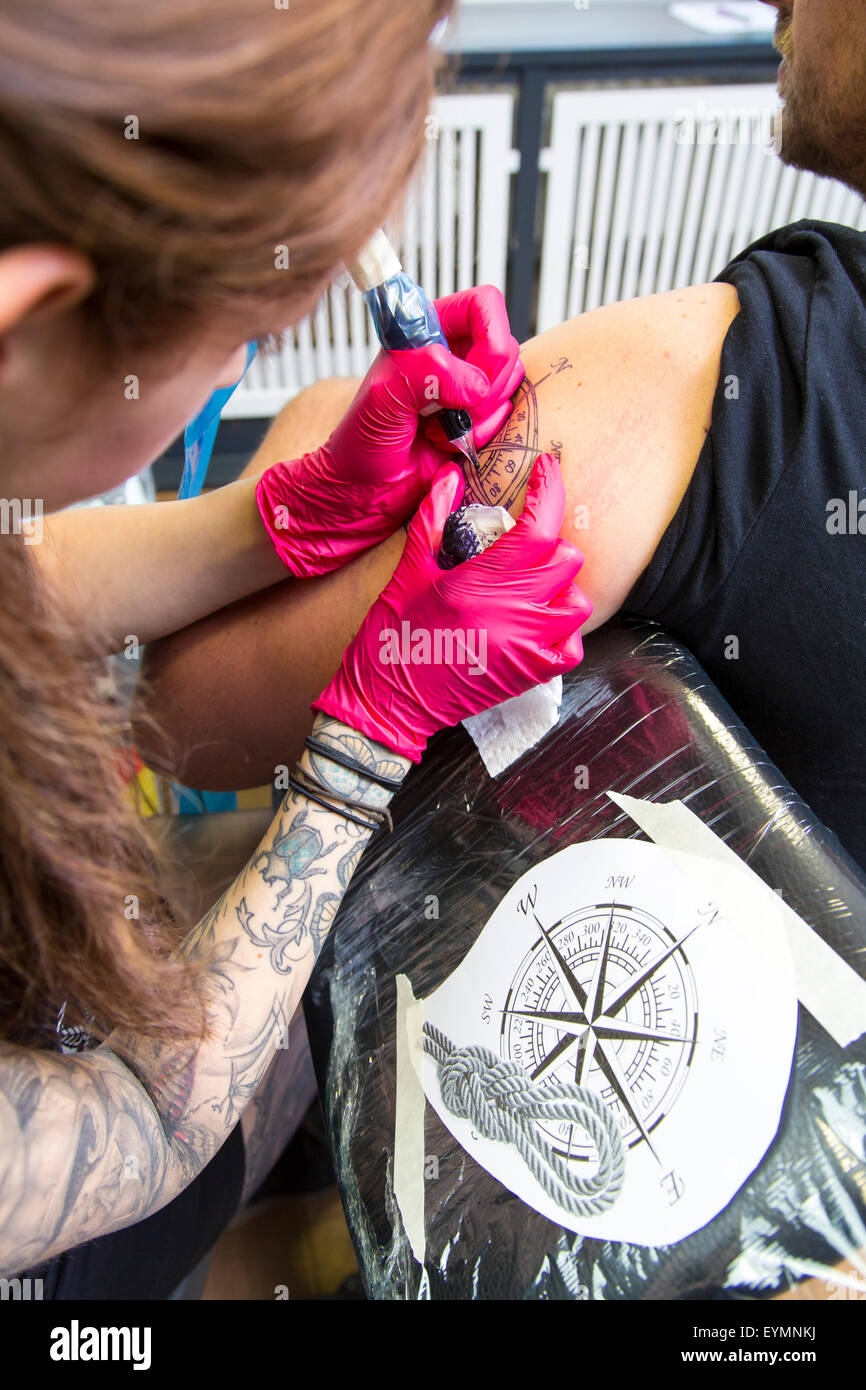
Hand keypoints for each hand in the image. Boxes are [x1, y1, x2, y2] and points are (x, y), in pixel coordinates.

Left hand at [256, 285, 523, 578]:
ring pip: (509, 387)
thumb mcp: (384, 395)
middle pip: (506, 350)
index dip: (490, 335)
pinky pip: (505, 419)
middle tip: (444, 407)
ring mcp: (470, 388)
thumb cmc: (363, 439)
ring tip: (437, 427)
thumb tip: (474, 385)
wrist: (366, 489)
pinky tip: (446, 443)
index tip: (472, 370)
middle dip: (482, 387)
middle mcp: (455, 354)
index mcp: (430, 329)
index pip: (484, 306)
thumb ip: (427, 373)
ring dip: (478, 416)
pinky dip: (479, 437)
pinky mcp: (480, 421)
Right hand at [312, 453, 591, 760]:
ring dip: (562, 587)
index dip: (549, 490)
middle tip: (525, 544)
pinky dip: (565, 630)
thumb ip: (433, 518)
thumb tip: (450, 475)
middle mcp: (511, 614)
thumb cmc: (394, 637)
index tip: (547, 469)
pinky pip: (572, 646)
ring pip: (576, 603)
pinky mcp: (529, 675)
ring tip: (534, 585)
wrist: (388, 702)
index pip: (537, 528)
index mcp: (479, 583)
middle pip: (565, 561)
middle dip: (550, 543)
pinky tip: (541, 622)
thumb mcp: (409, 571)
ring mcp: (525, 647)